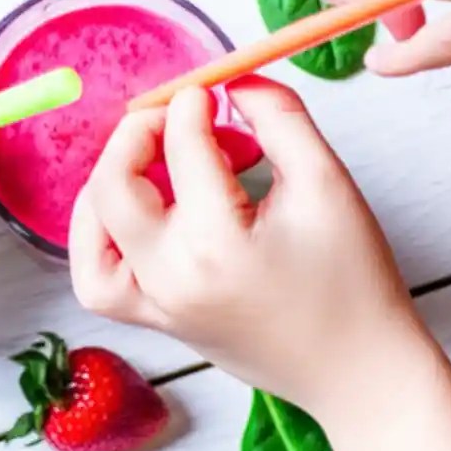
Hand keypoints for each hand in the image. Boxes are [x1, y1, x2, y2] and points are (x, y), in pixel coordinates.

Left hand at [69, 78, 450, 450]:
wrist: (359, 370)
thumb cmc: (353, 281)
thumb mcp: (328, 183)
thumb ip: (280, 117)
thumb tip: (234, 80)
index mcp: (219, 242)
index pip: (181, 148)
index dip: (192, 104)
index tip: (212, 90)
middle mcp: (173, 278)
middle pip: (114, 186)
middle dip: (140, 134)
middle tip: (180, 118)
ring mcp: (158, 306)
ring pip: (91, 234)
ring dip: (112, 183)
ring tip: (157, 165)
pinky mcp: (156, 322)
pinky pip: (99, 279)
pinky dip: (101, 237)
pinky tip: (140, 213)